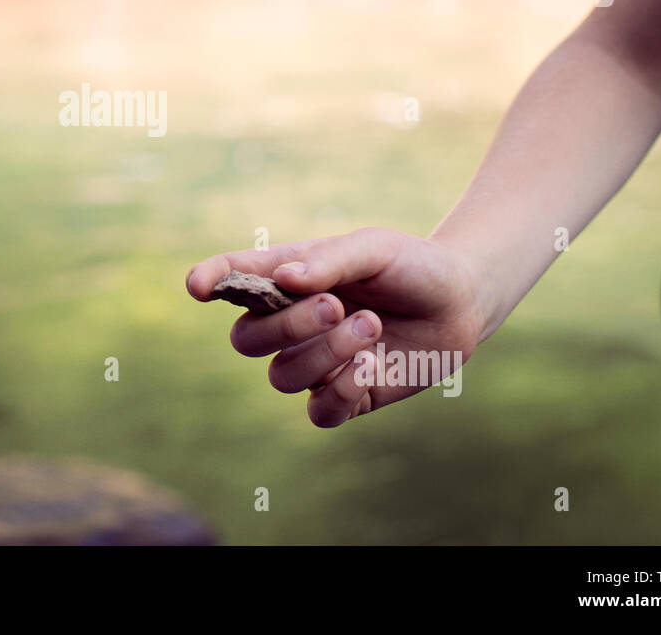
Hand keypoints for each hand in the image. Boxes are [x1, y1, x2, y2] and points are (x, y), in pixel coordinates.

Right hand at [186, 228, 487, 427]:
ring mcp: (316, 363)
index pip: (233, 281)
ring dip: (323, 353)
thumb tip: (282, 280)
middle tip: (337, 304)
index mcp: (287, 279)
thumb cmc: (410, 264)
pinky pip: (319, 412)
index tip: (198, 285)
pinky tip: (371, 365)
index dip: (209, 282)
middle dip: (288, 325)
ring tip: (370, 326)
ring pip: (282, 377)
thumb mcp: (373, 248)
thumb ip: (329, 261)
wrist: (461, 300)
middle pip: (248, 339)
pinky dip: (340, 391)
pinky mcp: (347, 397)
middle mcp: (291, 324)